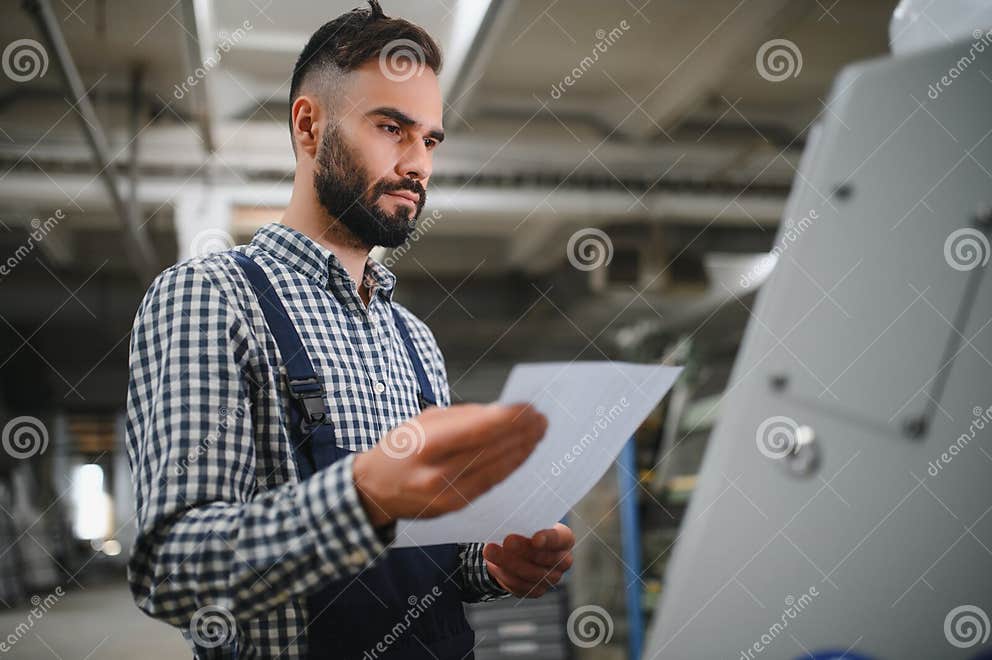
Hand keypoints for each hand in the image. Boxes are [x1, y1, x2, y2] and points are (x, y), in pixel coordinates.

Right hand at [353, 403, 546, 525]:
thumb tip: (504, 413)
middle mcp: (436, 473)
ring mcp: (446, 495)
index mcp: (426, 444)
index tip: (530, 408)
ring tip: (538, 434)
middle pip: (490, 450)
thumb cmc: (401, 447)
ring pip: (494, 469)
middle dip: (521, 433)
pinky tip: (522, 455)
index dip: (508, 419)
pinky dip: (508, 468)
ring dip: (521, 451)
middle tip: (542, 419)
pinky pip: (488, 484)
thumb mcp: (424, 422)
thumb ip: (462, 418)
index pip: (477, 430)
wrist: (374, 489)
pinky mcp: (453, 508)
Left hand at [482, 523, 574, 597]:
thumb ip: (523, 520)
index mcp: (564, 538)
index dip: (548, 539)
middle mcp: (563, 560)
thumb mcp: (526, 520)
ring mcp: (552, 578)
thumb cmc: (525, 530)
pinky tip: (494, 565)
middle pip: (544, 558)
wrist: (519, 550)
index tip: (535, 539)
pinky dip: (505, 575)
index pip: (560, 539)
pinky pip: (521, 586)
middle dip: (523, 550)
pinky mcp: (537, 590)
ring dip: (508, 562)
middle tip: (506, 541)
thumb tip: (510, 518)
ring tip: (491, 551)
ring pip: (531, 574)